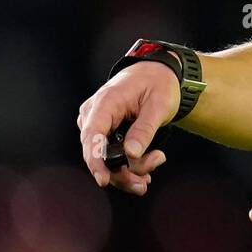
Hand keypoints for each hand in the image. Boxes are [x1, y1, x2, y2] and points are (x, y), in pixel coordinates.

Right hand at [77, 62, 175, 193]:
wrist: (157, 72)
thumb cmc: (158, 83)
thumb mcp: (159, 104)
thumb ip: (144, 129)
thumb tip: (131, 154)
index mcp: (105, 102)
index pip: (92, 136)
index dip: (95, 161)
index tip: (104, 179)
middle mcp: (94, 114)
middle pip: (98, 154)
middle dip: (125, 170)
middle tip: (153, 167)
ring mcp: (97, 123)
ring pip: (105, 159)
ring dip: (131, 168)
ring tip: (157, 159)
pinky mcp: (104, 131)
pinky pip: (110, 154)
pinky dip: (128, 164)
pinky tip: (146, 166)